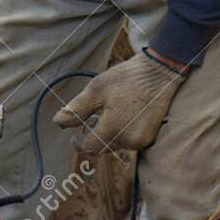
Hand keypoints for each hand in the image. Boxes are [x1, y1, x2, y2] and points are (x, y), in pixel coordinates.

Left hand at [53, 49, 187, 155]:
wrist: (161, 71)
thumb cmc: (126, 78)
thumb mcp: (96, 89)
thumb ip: (76, 109)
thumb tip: (58, 122)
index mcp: (115, 129)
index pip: (89, 147)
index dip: (78, 142)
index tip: (75, 132)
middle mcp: (130, 141)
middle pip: (101, 148)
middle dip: (93, 136)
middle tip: (91, 119)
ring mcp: (142, 140)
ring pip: (114, 145)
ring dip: (107, 135)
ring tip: (108, 114)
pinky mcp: (150, 137)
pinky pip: (127, 142)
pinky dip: (120, 133)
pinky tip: (122, 116)